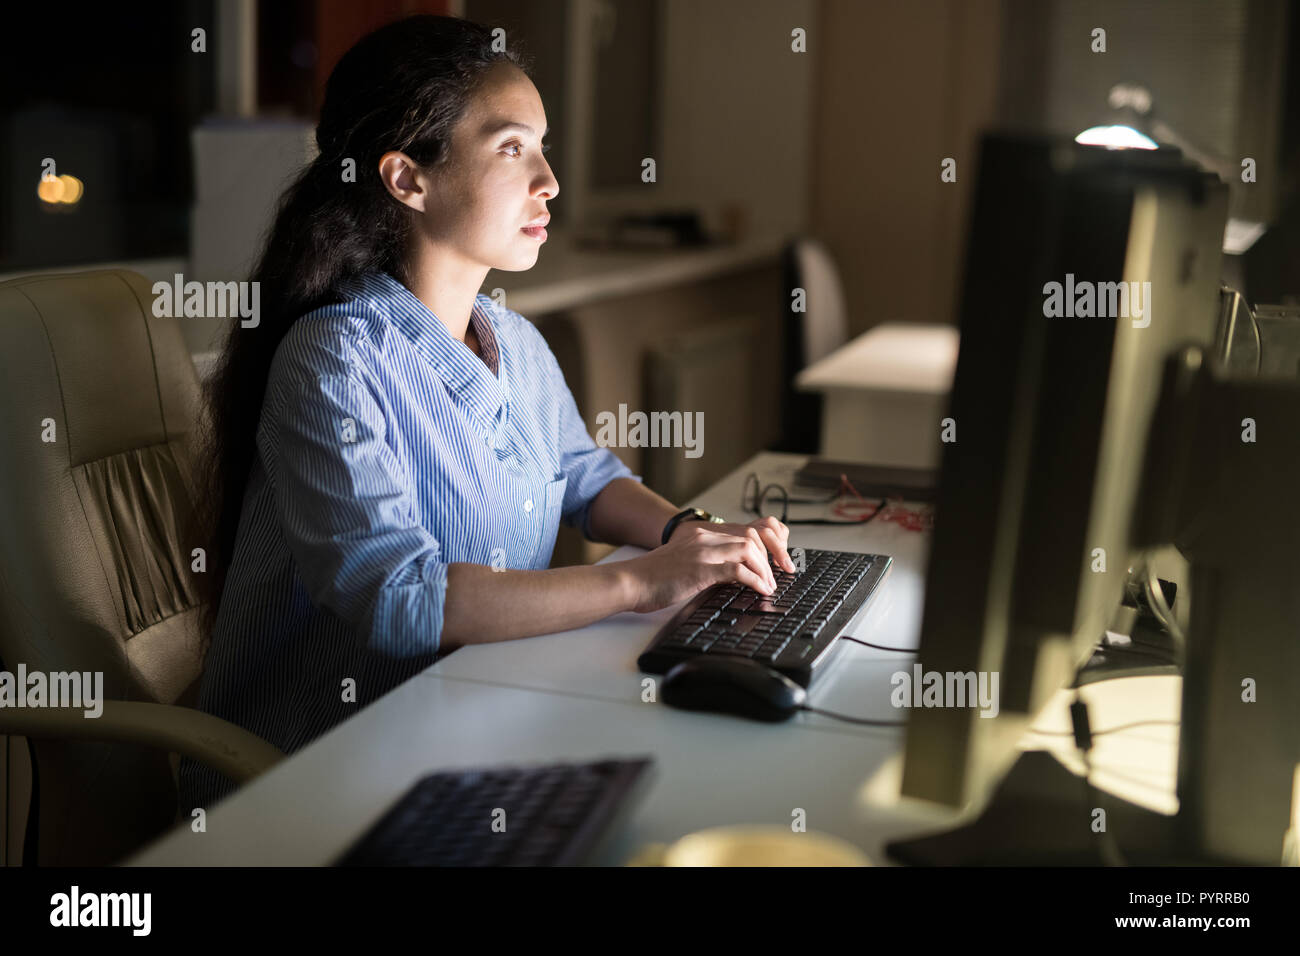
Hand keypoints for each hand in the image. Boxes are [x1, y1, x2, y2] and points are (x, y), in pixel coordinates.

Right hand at [628, 517, 793, 614]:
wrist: (630, 581)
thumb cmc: (652, 579)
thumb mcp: (684, 564)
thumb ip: (706, 564)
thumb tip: (732, 578)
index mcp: (700, 534)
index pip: (743, 532)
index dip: (764, 546)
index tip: (772, 563)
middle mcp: (704, 537)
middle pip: (751, 537)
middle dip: (771, 556)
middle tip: (779, 575)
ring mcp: (702, 551)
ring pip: (748, 550)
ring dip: (765, 569)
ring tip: (770, 585)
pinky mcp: (700, 568)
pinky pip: (738, 570)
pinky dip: (755, 580)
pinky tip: (760, 590)